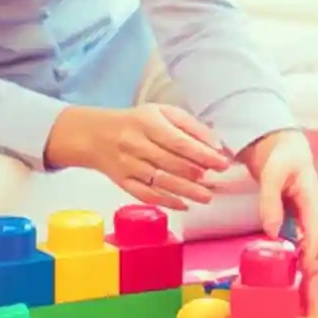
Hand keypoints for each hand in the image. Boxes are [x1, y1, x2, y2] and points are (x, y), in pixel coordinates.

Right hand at [44, 105, 230, 210]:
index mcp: (147, 122)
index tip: (222, 162)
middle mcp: (136, 144)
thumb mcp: (162, 112)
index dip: (202, 154)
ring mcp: (128, 165)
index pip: (178, 141)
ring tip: (206, 196)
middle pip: (170, 162)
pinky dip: (166, 201)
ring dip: (186, 191)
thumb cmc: (136, 122)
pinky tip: (184, 205)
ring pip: (160, 181)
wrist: (95, 135)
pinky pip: (145, 195)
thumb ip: (190, 126)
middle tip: (216, 180)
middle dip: (196, 173)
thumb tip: (215, 145)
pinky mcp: (123, 182)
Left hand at [237, 130, 317, 316]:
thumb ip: (270, 201)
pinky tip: (296, 270)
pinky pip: (304, 241)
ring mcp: (309, 214)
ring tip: (304, 288)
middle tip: (308, 289)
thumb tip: (272, 232)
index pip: (316, 228)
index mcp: (312, 196)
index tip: (308, 268)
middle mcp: (314, 209)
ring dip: (310, 264)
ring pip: (313, 244)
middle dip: (315, 265)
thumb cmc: (281, 155)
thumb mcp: (272, 173)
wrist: (283, 144)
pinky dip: (302, 257)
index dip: (313, 250)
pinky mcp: (300, 219)